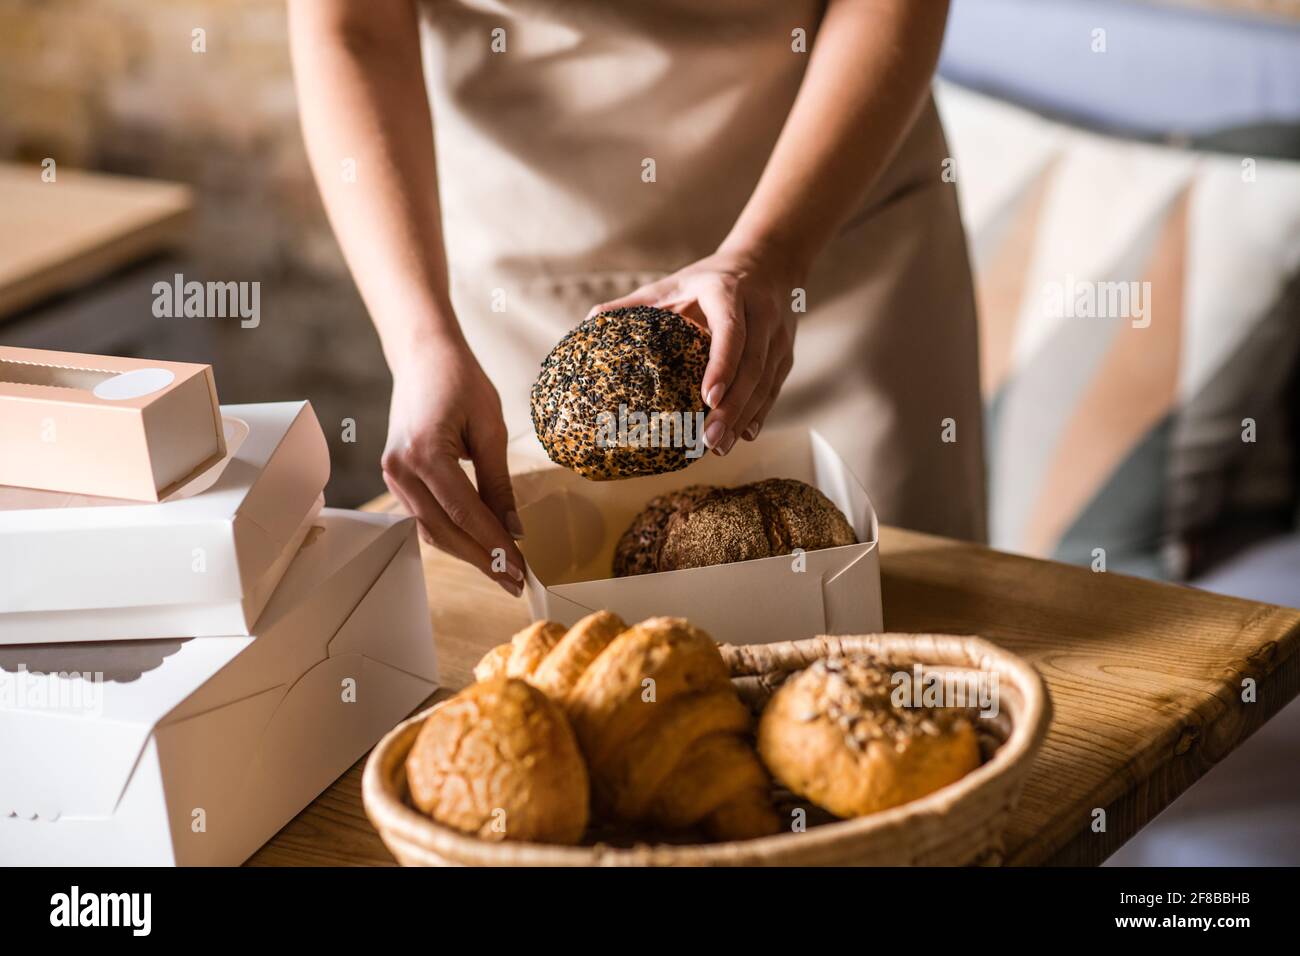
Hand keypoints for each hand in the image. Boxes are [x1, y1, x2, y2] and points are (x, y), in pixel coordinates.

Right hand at [381, 339, 525, 596]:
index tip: (520, 569)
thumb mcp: (491, 428)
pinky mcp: (395, 476)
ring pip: (431, 530)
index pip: (464, 514)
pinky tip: (478, 546)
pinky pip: (424, 516)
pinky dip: (451, 533)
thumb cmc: (459, 381)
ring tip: (502, 569)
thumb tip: (514, 530)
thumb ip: (499, 483)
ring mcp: (392, 475)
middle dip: (482, 559)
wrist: (422, 355)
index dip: (493, 545)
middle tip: (514, 580)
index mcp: (424, 453)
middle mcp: (400, 469)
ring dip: (467, 552)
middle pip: (444, 531)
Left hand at [590, 247, 797, 454]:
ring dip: (745, 416)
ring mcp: (778, 336)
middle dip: (733, 406)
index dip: (722, 364)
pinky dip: (760, 413)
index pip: (731, 331)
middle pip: (752, 365)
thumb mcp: (672, 282)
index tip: (707, 397)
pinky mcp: (786, 353)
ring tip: (721, 445)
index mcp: (729, 292)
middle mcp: (761, 313)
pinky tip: (743, 435)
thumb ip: (633, 303)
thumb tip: (589, 322)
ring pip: (766, 381)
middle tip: (709, 439)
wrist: (770, 261)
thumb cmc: (709, 278)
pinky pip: (774, 387)